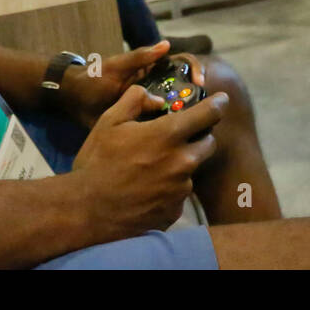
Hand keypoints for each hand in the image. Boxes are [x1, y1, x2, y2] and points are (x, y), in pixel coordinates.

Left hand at [62, 41, 204, 129]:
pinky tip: (174, 142)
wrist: (74, 101)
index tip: (200, 84)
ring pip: (175, 112)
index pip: (181, 66)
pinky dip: (169, 134)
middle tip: (198, 113)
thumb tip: (166, 45)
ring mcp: (149, 108)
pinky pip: (161, 129)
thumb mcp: (115, 66)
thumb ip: (139, 57)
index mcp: (152, 71)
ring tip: (189, 130)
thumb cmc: (94, 78)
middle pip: (183, 91)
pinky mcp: (142, 125)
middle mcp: (156, 88)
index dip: (195, 71)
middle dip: (194, 99)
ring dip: (184, 118)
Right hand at [71, 83, 227, 237]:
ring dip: (181, 164)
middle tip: (179, 137)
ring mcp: (181, 189)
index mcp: (168, 135)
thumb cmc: (97, 162)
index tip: (222, 100)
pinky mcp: (175, 211)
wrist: (88, 211)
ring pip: (192, 169)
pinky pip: (180, 192)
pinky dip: (170, 187)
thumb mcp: (109, 121)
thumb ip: (136, 100)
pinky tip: (147, 188)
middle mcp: (182, 162)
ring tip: (152, 168)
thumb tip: (157, 98)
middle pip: (208, 144)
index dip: (218, 104)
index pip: (208, 115)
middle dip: (199, 137)